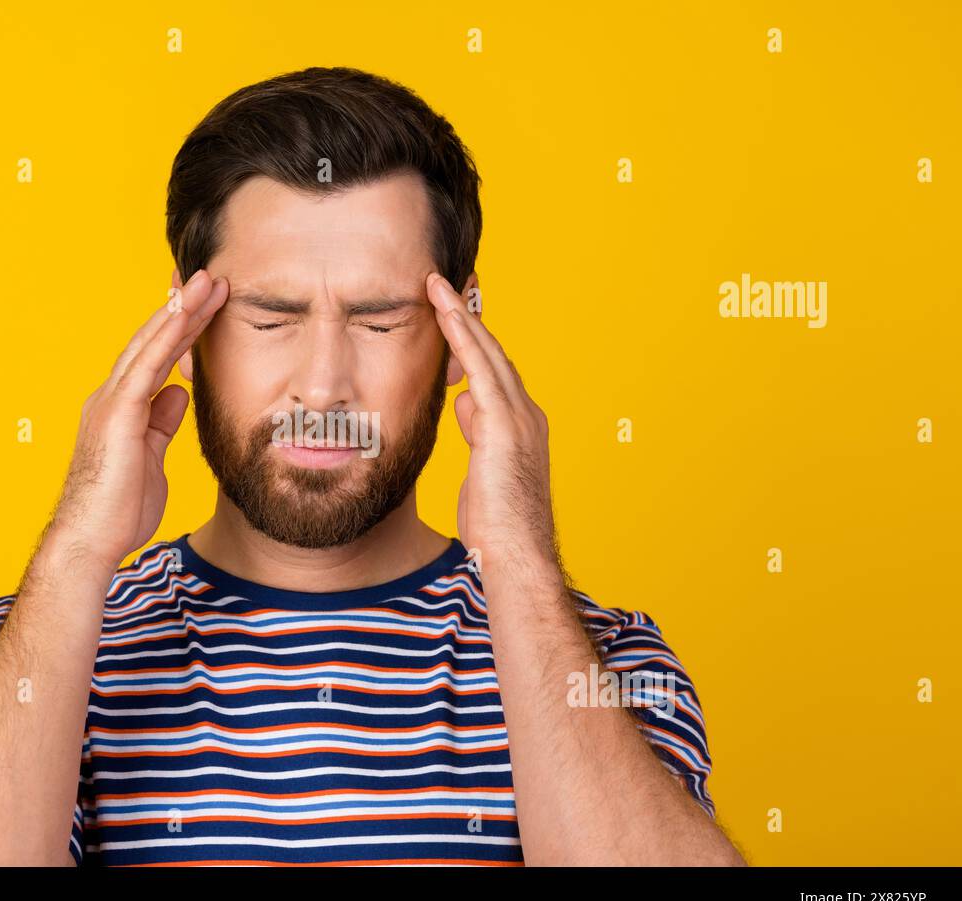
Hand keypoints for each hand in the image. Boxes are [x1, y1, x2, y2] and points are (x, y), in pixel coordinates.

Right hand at [46, 269, 228, 582]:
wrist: (89, 542)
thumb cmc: (117, 510)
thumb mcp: (151, 459)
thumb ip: (161, 423)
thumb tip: (178, 393)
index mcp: (120, 409)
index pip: (155, 359)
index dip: (180, 329)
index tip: (206, 304)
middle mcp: (111, 398)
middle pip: (151, 342)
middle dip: (182, 308)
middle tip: (211, 276)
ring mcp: (111, 404)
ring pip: (149, 345)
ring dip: (180, 310)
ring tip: (208, 281)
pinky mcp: (117, 416)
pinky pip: (146, 367)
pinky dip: (167, 337)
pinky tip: (187, 315)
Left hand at [425, 272, 556, 570]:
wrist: (518, 558)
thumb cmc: (498, 528)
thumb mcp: (480, 472)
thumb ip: (475, 434)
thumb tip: (462, 402)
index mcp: (519, 427)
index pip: (491, 372)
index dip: (471, 340)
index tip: (451, 311)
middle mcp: (525, 414)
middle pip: (492, 352)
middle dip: (468, 315)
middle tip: (443, 280)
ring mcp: (519, 418)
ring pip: (487, 352)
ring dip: (461, 315)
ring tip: (436, 283)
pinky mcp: (505, 426)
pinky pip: (480, 368)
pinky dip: (462, 336)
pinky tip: (444, 311)